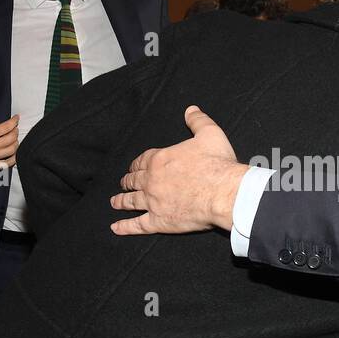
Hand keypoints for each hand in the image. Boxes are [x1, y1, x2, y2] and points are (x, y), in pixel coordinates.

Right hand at [0, 98, 18, 173]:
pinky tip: (13, 153)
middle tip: (14, 128)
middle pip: (11, 138)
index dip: (14, 121)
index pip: (6, 127)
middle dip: (15, 131)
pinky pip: (7, 164)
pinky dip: (13, 158)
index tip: (16, 118)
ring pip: (12, 150)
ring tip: (14, 139)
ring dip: (16, 143)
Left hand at [110, 106, 246, 234]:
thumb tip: (191, 110)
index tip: (132, 168)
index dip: (136, 164)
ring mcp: (153, 202)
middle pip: (134, 181)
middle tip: (123, 184)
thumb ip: (198, 121)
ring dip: (121, 201)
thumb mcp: (210, 134)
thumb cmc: (217, 164)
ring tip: (114, 202)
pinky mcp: (160, 221)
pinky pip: (138, 225)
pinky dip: (125, 227)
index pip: (142, 161)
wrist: (224, 192)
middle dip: (127, 181)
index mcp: (160, 159)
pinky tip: (115, 227)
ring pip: (132, 201)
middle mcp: (152, 180)